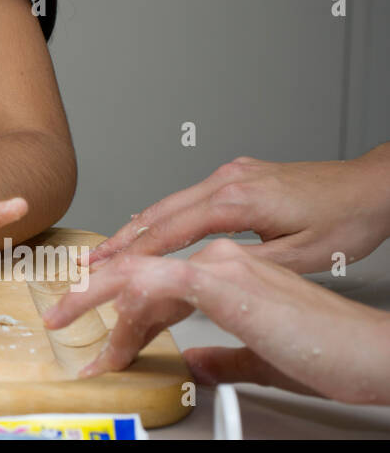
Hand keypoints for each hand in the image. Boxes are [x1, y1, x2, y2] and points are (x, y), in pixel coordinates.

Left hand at [42, 238, 389, 402]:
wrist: (371, 351)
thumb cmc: (332, 351)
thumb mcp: (263, 355)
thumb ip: (225, 355)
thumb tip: (196, 363)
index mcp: (232, 269)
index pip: (163, 283)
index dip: (128, 312)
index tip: (107, 338)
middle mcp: (223, 257)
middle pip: (143, 272)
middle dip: (97, 297)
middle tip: (62, 317)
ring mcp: (222, 263)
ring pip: (140, 273)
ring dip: (99, 303)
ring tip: (69, 322)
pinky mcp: (222, 279)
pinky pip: (154, 280)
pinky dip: (122, 299)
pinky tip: (103, 316)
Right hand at [90, 154, 389, 275]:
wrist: (373, 187)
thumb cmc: (346, 219)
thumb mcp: (299, 257)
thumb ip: (244, 265)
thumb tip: (202, 278)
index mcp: (238, 201)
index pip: (171, 230)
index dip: (134, 252)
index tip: (105, 268)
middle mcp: (228, 180)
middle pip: (160, 212)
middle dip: (122, 238)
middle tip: (90, 259)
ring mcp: (232, 174)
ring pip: (171, 202)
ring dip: (138, 226)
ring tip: (110, 247)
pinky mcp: (240, 175)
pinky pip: (189, 197)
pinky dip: (163, 215)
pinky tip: (152, 225)